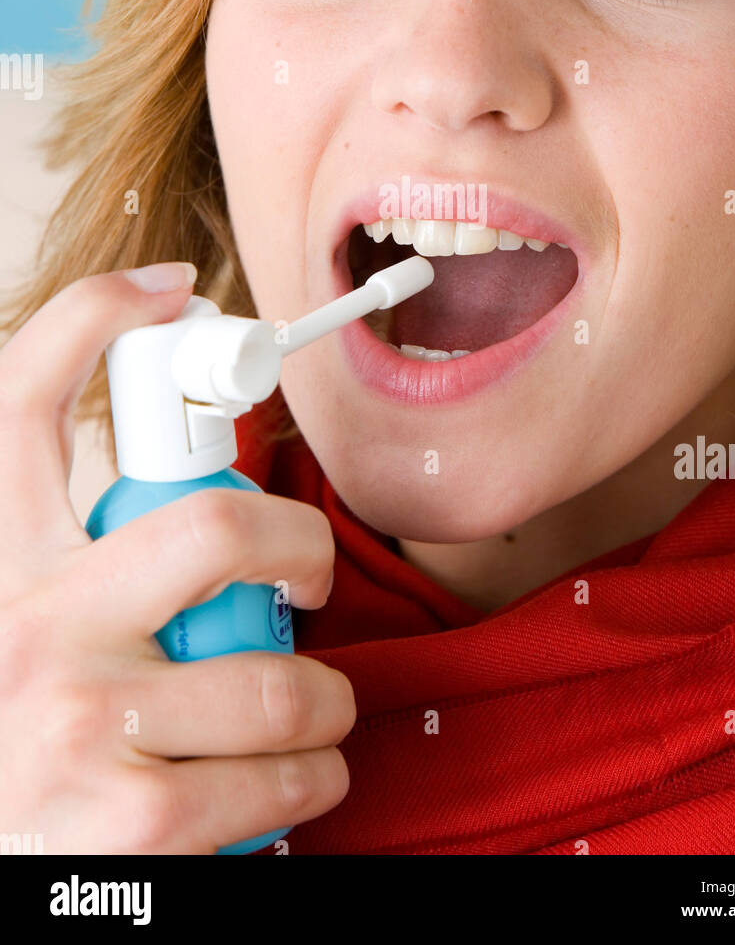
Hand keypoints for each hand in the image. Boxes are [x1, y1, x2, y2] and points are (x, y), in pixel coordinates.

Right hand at [0, 263, 354, 852]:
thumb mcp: (11, 620)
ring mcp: (77, 721)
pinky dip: (313, 777)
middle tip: (312, 571)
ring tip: (315, 710)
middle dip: (302, 543)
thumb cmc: (14, 729)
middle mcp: (28, 625)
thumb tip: (177, 489)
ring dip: (324, 696)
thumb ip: (66, 558)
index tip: (174, 291)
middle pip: (215, 525)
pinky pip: (277, 776)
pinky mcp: (127, 821)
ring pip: (276, 675)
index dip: (97, 316)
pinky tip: (300, 777)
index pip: (22, 399)